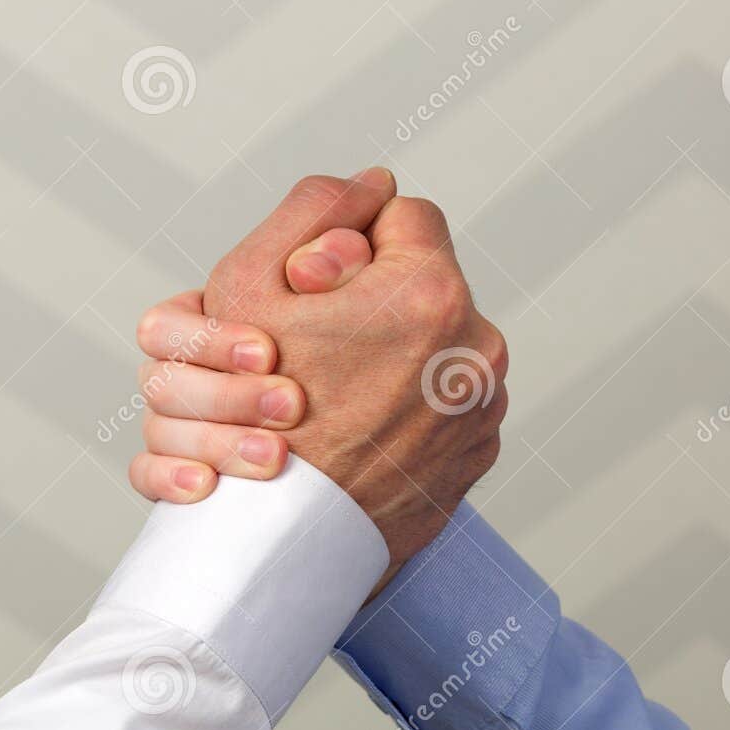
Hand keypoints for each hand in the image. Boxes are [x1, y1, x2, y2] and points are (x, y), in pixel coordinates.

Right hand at [129, 170, 507, 583]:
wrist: (287, 547)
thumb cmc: (253, 419)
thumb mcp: (245, 288)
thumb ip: (309, 211)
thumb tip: (372, 182)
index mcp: (429, 293)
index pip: (401, 215)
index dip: (345, 242)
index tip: (313, 280)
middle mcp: (476, 348)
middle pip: (419, 284)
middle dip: (369, 302)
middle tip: (317, 340)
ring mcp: (484, 409)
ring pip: (434, 346)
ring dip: (390, 356)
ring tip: (333, 394)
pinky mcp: (478, 457)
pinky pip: (445, 405)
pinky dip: (406, 410)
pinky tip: (359, 432)